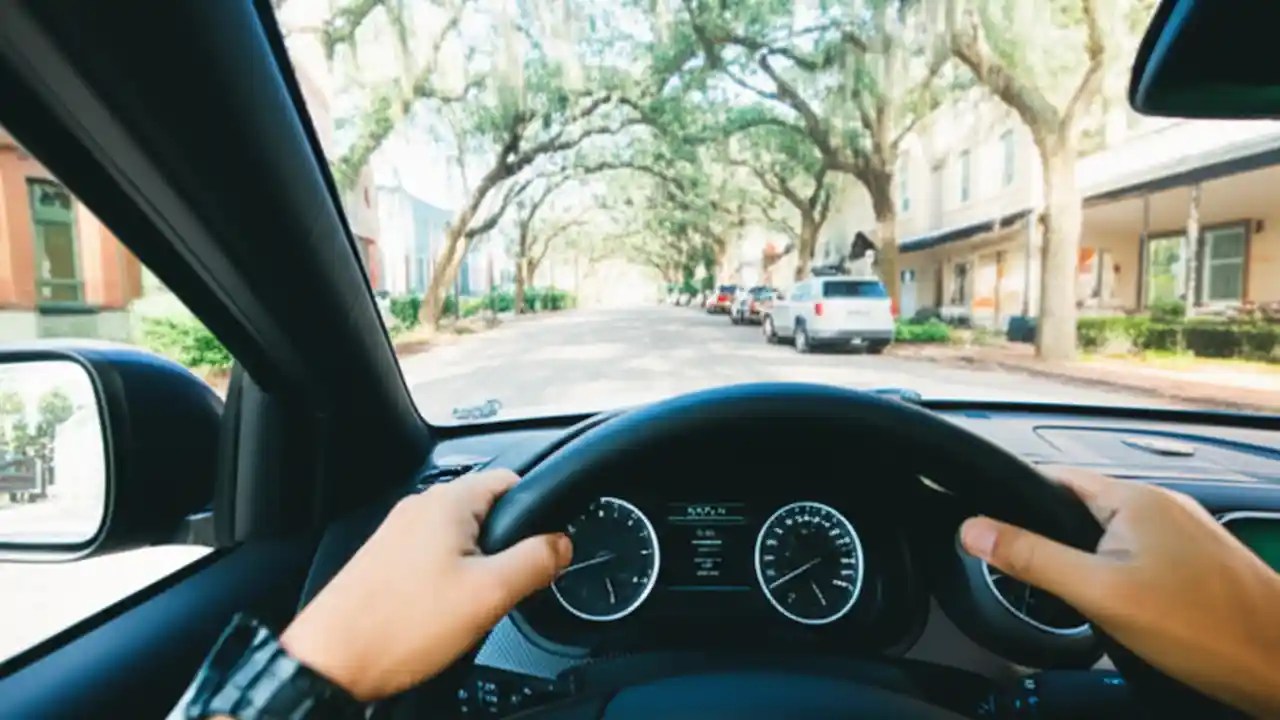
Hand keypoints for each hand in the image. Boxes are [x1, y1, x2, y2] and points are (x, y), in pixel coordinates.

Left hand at [279, 470, 570, 701]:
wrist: (331, 663)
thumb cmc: (397, 627)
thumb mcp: (489, 594)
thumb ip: (536, 562)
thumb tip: (561, 544)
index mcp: (447, 502)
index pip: (512, 480)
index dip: (537, 513)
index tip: (543, 548)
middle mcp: (419, 509)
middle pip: (488, 514)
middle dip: (505, 549)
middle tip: (501, 590)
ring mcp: (398, 535)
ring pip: (461, 541)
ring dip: (476, 571)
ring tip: (467, 609)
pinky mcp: (385, 563)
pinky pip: (434, 561)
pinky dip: (447, 584)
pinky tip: (440, 617)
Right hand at [959, 468, 1279, 717]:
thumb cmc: (1204, 628)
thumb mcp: (1099, 594)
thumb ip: (1032, 558)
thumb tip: (974, 530)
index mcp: (1133, 499)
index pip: (1054, 479)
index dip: (1018, 502)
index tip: (996, 529)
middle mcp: (1163, 504)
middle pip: (1083, 508)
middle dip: (1057, 541)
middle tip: (1050, 585)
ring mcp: (1187, 530)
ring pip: (1115, 534)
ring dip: (1094, 561)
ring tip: (1094, 602)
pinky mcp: (1202, 559)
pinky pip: (1144, 553)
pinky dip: (1126, 574)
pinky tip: (1132, 609)